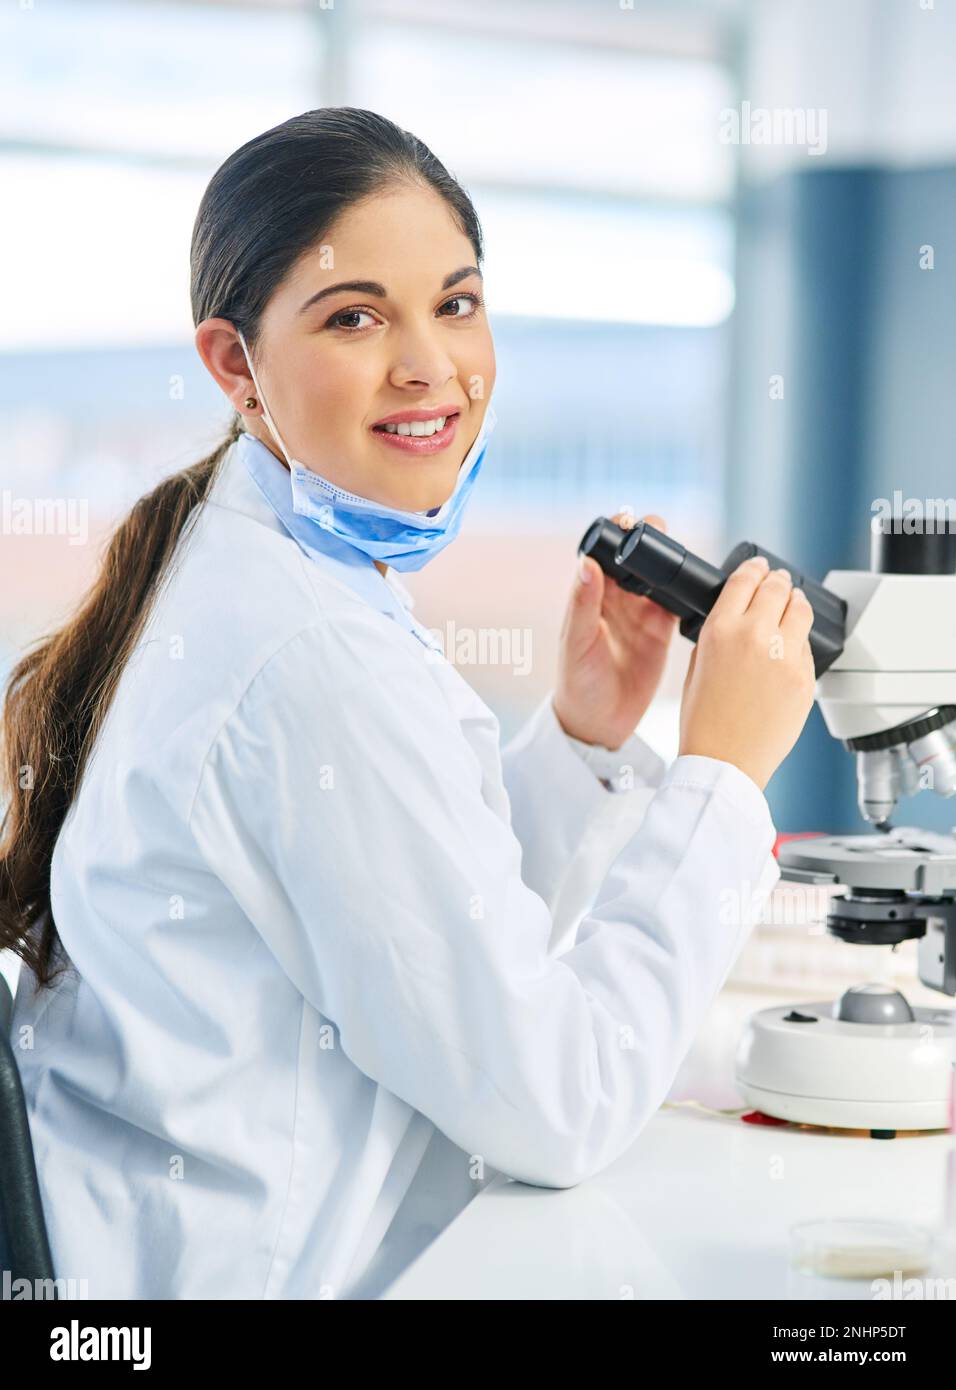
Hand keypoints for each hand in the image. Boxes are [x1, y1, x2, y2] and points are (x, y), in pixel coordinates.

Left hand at [552, 512, 679, 749]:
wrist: (599, 725)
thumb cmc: (577, 685)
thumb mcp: (578, 644)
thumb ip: (583, 605)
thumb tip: (587, 564)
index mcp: (591, 596)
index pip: (604, 554)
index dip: (616, 533)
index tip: (628, 519)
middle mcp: (616, 600)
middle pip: (636, 559)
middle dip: (650, 539)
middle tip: (661, 528)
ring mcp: (640, 614)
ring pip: (659, 577)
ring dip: (670, 563)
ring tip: (683, 554)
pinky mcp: (661, 631)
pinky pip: (678, 603)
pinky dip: (687, 592)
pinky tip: (697, 585)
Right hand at [678, 555, 815, 789]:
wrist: (724, 762)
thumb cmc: (704, 722)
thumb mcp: (695, 667)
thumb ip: (717, 636)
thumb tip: (737, 618)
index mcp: (720, 629)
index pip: (745, 580)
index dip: (754, 568)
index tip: (759, 567)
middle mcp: (755, 635)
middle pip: (777, 587)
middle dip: (778, 581)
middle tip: (778, 581)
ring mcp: (785, 656)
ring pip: (802, 609)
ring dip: (796, 602)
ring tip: (793, 604)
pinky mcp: (805, 678)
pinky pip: (808, 647)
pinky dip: (800, 642)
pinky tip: (790, 649)